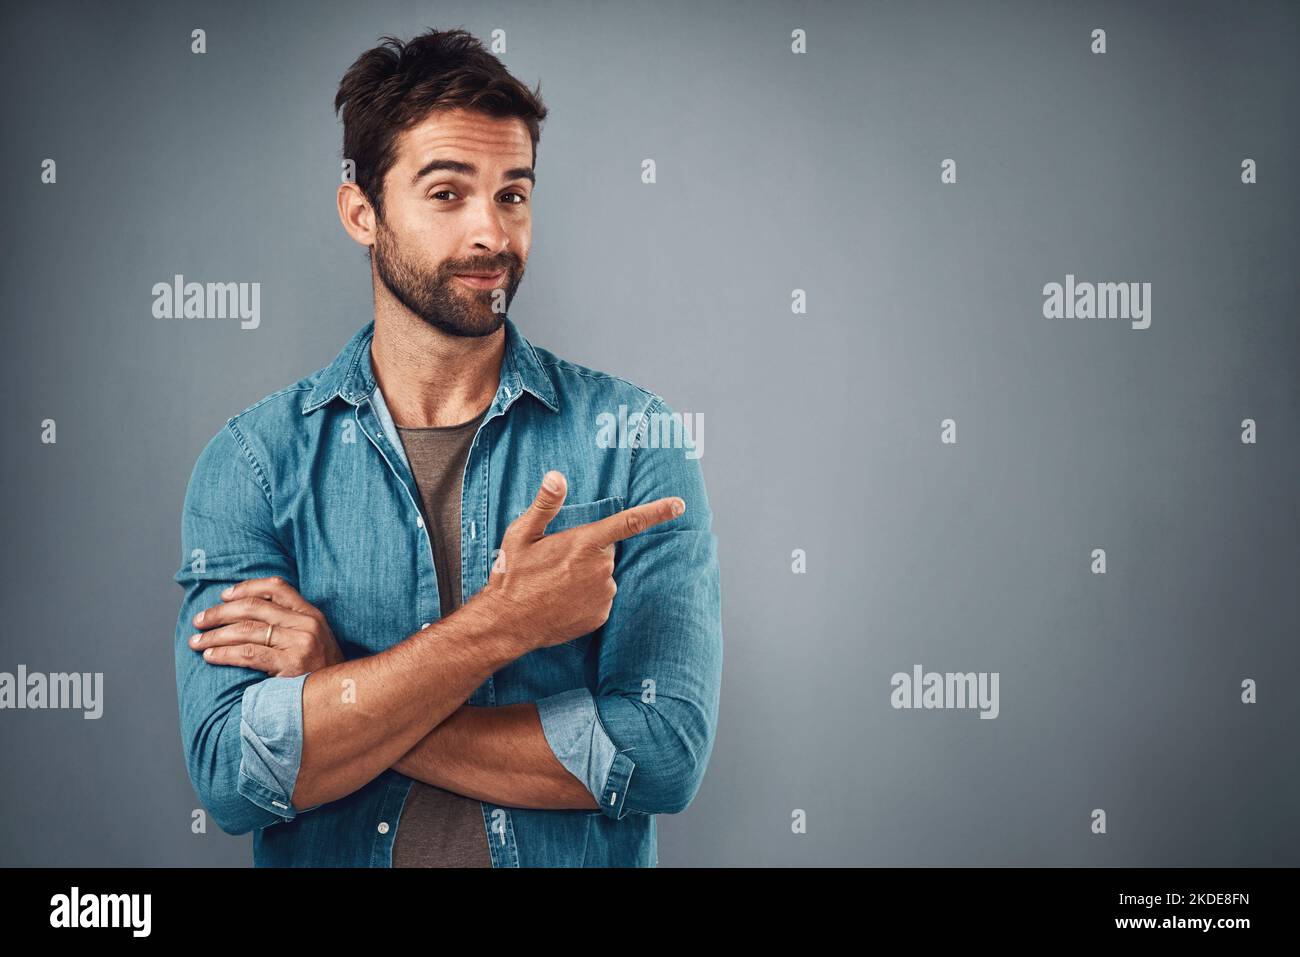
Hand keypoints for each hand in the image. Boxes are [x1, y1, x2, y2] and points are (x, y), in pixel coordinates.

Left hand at [189, 576, 344, 676]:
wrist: (344, 696)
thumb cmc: (321, 670)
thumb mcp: (315, 638)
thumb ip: (291, 623)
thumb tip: (248, 613)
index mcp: (312, 613)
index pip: (276, 587)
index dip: (246, 587)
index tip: (224, 595)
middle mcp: (306, 624)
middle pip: (254, 607)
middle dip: (220, 612)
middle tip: (200, 621)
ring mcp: (300, 644)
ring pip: (247, 630)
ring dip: (215, 635)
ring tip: (197, 641)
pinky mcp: (290, 665)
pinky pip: (248, 654)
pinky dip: (224, 654)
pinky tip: (211, 655)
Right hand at [476, 470, 684, 652]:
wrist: (508, 623)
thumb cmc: (513, 576)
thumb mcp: (521, 534)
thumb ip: (545, 505)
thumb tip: (557, 477)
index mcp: (584, 543)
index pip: (628, 522)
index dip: (657, 511)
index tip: (679, 504)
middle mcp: (600, 568)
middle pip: (606, 551)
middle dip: (588, 552)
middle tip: (556, 563)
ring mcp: (603, 594)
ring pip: (603, 575)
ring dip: (585, 576)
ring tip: (555, 584)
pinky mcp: (601, 615)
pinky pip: (600, 598)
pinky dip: (585, 597)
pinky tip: (562, 600)